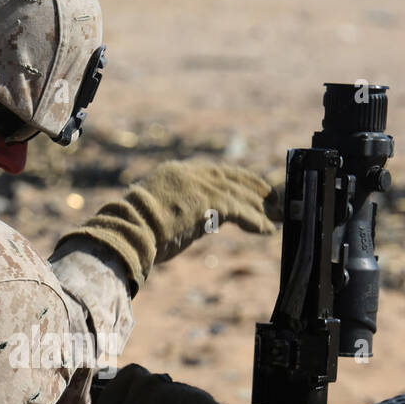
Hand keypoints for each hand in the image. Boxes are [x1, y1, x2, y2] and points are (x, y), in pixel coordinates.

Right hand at [54, 161, 279, 289]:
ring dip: (261, 207)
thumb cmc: (136, 230)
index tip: (252, 189)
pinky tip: (265, 229)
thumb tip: (197, 222)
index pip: (214, 173)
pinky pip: (239, 210)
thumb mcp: (159, 213)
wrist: (127, 231)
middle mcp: (190, 173)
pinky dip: (254, 220)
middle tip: (274, 199)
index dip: (237, 181)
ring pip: (239, 193)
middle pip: (231, 177)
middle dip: (255, 189)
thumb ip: (180, 210)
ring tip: (276, 218)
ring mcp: (199, 185)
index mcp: (176, 173)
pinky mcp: (208, 201)